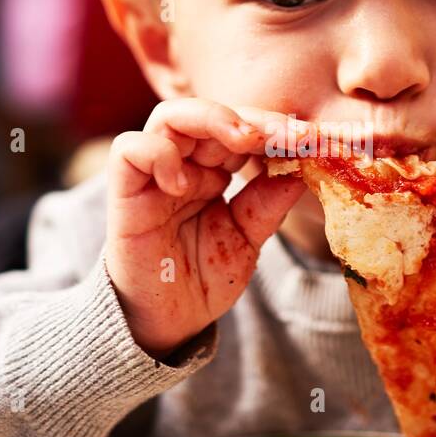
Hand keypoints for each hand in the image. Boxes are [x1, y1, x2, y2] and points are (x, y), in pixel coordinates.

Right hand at [103, 98, 306, 357]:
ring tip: (244, 141)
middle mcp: (184, 165)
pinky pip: (130, 151)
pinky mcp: (125, 194)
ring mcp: (153, 176)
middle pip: (208, 114)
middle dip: (250, 119)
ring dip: (210, 119)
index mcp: (213, 171)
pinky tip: (184, 184)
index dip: (273, 129)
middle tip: (283, 134)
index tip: (310, 139)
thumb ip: (267, 204)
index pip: (240, 130)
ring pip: (169, 118)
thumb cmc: (202, 278)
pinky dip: (158, 154)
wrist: (168, 321)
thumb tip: (301, 168)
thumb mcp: (247, 239)